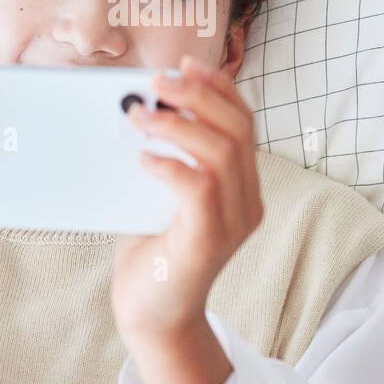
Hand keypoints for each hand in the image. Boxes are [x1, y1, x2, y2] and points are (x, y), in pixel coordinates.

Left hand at [111, 54, 263, 383]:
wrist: (152, 317)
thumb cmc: (153, 253)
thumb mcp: (158, 193)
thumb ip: (163, 155)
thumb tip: (136, 106)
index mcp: (242, 187)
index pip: (246, 124)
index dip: (221, 89)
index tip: (189, 65)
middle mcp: (247, 203)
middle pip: (238, 130)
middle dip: (199, 96)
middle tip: (158, 82)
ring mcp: (232, 224)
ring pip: (222, 154)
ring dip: (179, 125)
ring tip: (140, 115)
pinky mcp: (207, 243)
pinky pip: (199, 189)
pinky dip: (170, 165)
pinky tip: (143, 158)